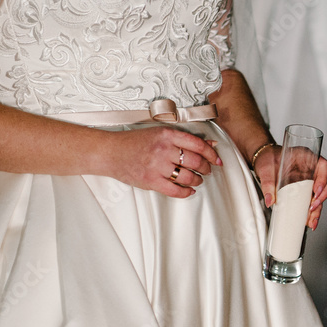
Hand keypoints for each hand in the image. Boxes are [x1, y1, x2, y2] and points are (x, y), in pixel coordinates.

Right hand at [104, 126, 221, 197]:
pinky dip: (186, 192)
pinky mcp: (151, 181)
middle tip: (207, 170)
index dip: (212, 154)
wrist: (110, 152)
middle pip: (195, 161)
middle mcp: (163, 149)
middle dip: (206, 168)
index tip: (217, 159)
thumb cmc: (133, 142)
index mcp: (167, 135)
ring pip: (188, 177)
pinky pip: (175, 190)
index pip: (198, 145)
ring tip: (197, 180)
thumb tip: (209, 143)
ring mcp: (157, 166)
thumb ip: (184, 139)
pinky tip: (189, 191)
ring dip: (197, 180)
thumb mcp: (159, 133)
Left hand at [252, 146, 326, 229]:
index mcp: (306, 157)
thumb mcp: (266, 169)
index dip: (323, 179)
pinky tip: (310, 219)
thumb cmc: (269, 158)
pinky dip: (315, 210)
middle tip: (313, 205)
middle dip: (324, 195)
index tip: (316, 190)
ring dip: (320, 205)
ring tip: (312, 217)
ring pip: (324, 192)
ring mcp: (311, 178)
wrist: (264, 160)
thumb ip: (268, 184)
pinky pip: (316, 199)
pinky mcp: (307, 188)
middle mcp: (312, 167)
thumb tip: (270, 200)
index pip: (324, 166)